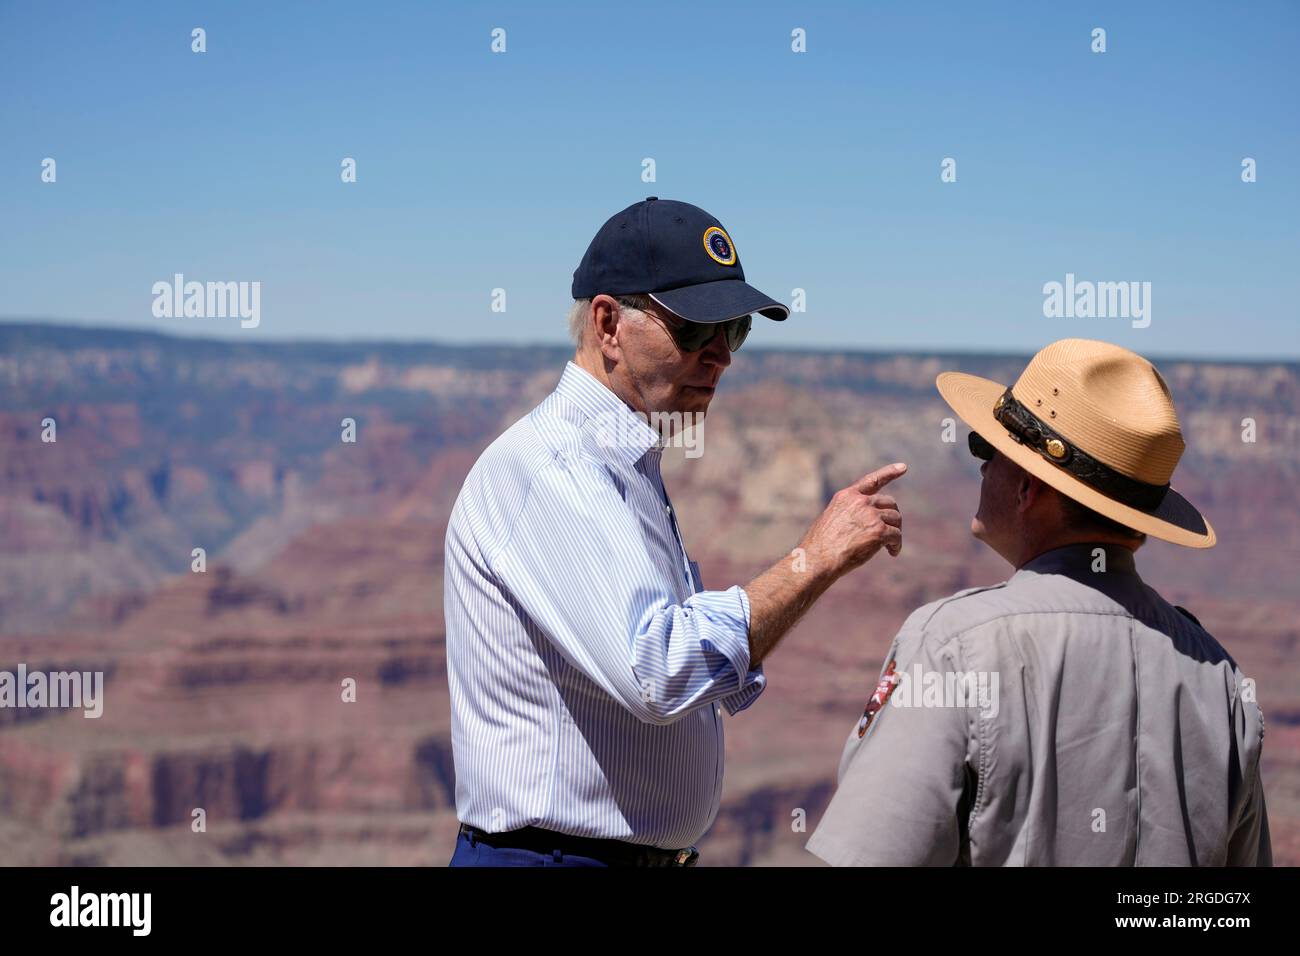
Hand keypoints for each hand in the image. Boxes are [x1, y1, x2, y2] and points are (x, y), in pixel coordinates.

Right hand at [799, 462, 905, 576]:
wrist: (817, 559)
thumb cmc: (820, 546)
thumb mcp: (832, 519)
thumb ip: (850, 514)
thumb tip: (869, 522)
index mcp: (846, 496)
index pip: (872, 480)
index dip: (889, 472)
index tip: (904, 467)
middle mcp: (859, 501)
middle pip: (889, 502)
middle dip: (892, 517)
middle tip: (891, 532)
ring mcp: (870, 515)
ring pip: (895, 519)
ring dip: (895, 532)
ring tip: (890, 546)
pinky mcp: (878, 531)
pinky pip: (896, 536)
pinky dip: (896, 545)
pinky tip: (892, 552)